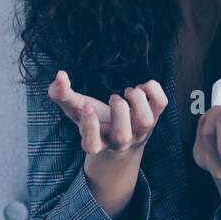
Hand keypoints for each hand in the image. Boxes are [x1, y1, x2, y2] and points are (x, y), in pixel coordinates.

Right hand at [49, 70, 166, 215]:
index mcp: (97, 143)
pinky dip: (153, 89)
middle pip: (122, 135)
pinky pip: (160, 103)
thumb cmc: (94, 122)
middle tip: (113, 98)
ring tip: (129, 92)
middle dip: (118, 110)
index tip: (88, 105)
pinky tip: (141, 88)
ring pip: (144, 121)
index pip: (92, 145)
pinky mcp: (153, 118)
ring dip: (136, 100)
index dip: (89, 125)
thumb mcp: (75, 110)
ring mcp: (139, 132)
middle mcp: (120, 142)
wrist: (121, 142)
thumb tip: (59, 75)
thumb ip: (61, 94)